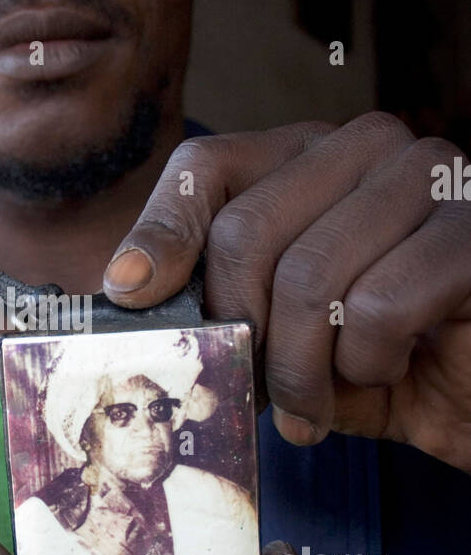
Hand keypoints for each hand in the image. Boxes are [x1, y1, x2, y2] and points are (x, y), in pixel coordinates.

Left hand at [103, 114, 470, 472]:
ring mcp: (429, 178)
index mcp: (311, 157)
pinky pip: (380, 305)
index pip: (209, 166)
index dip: (161, 232)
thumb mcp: (284, 336)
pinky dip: (371, 366)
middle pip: (247, 233)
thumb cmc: (386, 365)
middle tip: (262, 394)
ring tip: (319, 406)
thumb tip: (124, 286)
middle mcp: (368, 147)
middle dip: (244, 337)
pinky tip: (395, 372)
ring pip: (308, 277)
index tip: (130, 293)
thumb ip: (218, 301)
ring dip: (304, 372)